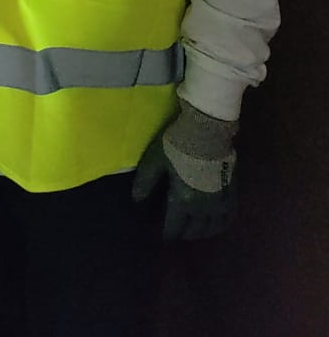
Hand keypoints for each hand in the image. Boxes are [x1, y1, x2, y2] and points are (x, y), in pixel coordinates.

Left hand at [132, 100, 238, 240]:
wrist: (207, 130)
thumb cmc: (178, 144)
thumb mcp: (155, 160)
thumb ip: (145, 182)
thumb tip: (136, 200)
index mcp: (183, 201)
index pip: (175, 227)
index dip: (167, 234)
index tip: (163, 237)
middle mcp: (204, 207)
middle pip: (195, 230)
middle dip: (185, 234)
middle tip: (178, 232)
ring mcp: (220, 201)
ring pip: (214, 227)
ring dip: (203, 232)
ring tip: (196, 230)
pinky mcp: (231, 192)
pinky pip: (229, 216)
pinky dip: (222, 223)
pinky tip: (217, 221)